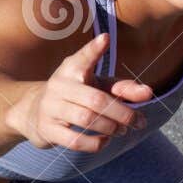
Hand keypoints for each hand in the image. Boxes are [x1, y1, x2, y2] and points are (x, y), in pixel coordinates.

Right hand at [7, 32, 152, 150]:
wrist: (33, 112)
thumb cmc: (77, 95)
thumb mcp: (98, 86)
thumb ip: (123, 88)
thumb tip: (149, 93)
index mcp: (72, 69)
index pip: (83, 58)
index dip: (94, 49)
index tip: (106, 39)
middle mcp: (59, 85)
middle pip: (97, 100)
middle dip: (123, 113)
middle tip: (138, 122)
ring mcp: (50, 107)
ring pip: (86, 119)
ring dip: (111, 128)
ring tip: (122, 130)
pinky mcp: (47, 130)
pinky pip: (75, 140)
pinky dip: (95, 143)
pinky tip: (105, 140)